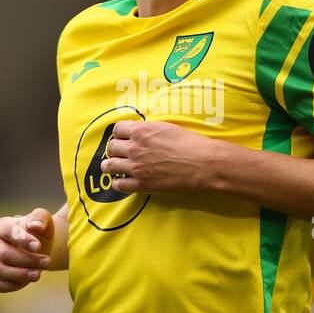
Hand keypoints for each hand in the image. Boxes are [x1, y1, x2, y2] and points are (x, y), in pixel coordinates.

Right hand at [0, 207, 53, 292]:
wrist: (40, 248)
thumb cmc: (39, 231)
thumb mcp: (44, 220)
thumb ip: (40, 217)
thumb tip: (34, 225)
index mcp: (0, 226)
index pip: (6, 231)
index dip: (22, 239)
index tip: (38, 246)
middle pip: (4, 254)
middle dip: (27, 259)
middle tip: (47, 261)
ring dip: (21, 274)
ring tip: (38, 273)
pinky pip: (0, 285)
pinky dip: (15, 284)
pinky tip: (30, 279)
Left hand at [101, 120, 221, 194]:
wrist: (203, 163)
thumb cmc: (190, 143)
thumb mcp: (167, 127)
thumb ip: (149, 129)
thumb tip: (140, 131)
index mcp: (141, 132)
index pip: (117, 129)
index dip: (119, 133)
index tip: (122, 137)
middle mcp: (135, 148)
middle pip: (111, 147)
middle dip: (114, 149)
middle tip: (118, 152)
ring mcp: (136, 167)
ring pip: (110, 165)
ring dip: (110, 165)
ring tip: (112, 166)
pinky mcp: (142, 184)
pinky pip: (119, 184)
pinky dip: (117, 182)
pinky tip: (121, 181)